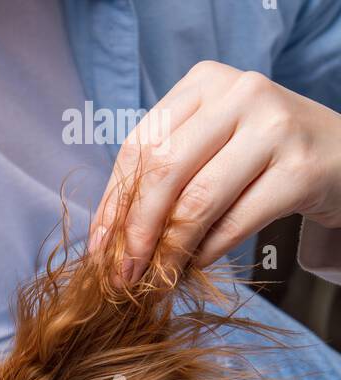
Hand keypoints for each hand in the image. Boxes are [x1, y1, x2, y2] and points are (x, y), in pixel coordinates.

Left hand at [89, 62, 340, 282]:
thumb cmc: (261, 156)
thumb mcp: (210, 145)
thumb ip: (164, 175)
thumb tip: (107, 238)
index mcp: (205, 82)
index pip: (141, 145)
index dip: (114, 203)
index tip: (99, 248)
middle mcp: (240, 94)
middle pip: (163, 171)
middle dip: (135, 232)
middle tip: (123, 275)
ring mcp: (274, 128)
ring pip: (196, 201)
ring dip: (168, 252)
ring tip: (156, 279)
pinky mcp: (299, 169)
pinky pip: (234, 224)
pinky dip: (206, 254)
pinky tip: (195, 265)